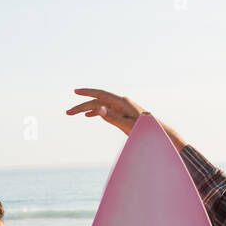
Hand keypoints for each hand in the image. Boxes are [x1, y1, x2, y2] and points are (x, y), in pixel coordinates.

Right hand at [66, 88, 187, 152]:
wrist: (157, 134)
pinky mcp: (122, 113)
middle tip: (67, 112)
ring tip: (73, 114)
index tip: (75, 91)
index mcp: (122, 102)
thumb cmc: (144, 130)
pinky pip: (106, 110)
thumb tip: (98, 109)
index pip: (101, 94)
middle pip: (97, 101)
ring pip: (100, 106)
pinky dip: (96, 112)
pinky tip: (89, 116)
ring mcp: (121, 107)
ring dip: (87, 109)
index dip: (87, 92)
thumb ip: (112, 117)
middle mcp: (121, 102)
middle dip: (82, 105)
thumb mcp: (127, 125)